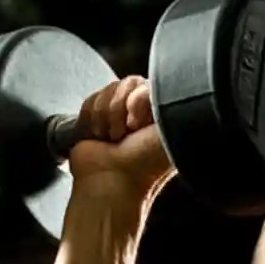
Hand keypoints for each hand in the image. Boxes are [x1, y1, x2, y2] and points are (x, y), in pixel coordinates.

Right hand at [67, 76, 174, 198]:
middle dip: (120, 108)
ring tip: (112, 139)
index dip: (138, 100)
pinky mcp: (98, 118)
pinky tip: (98, 137)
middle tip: (125, 133)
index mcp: (165, 114)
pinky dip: (91, 118)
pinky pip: (91, 99)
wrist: (109, 181)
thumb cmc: (143, 164)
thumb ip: (173, 104)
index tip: (137, 125)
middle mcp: (145, 113)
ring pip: (109, 90)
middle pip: (128, 82)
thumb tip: (163, 88)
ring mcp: (120, 115)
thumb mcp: (169, 130)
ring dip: (106, 116)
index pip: (150, 84)